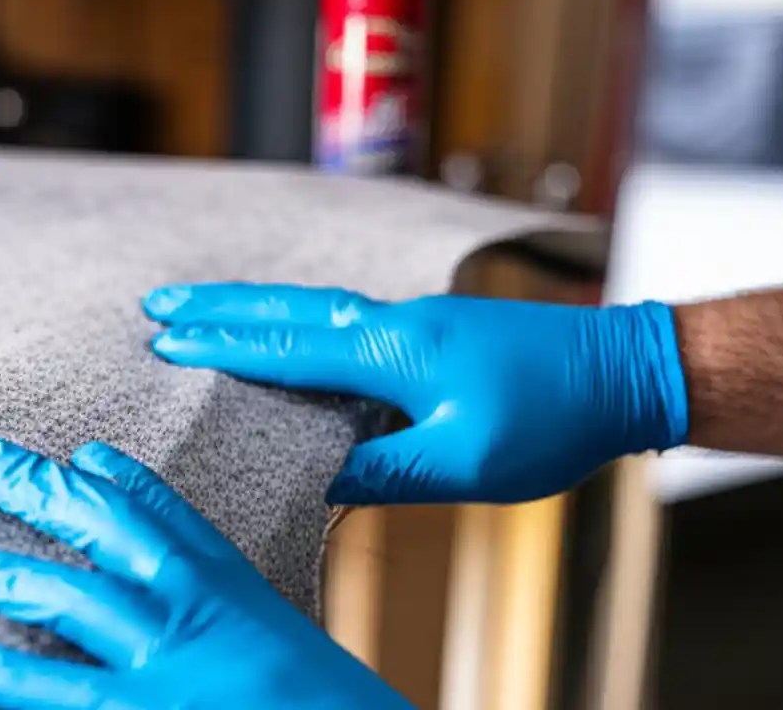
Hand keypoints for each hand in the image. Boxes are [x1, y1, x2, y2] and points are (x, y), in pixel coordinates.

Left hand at [0, 437, 414, 709]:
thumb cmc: (329, 708)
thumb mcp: (284, 649)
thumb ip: (235, 626)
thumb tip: (182, 616)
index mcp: (234, 592)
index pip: (172, 518)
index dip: (122, 480)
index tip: (85, 452)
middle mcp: (195, 612)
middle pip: (106, 532)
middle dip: (41, 491)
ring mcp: (164, 664)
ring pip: (67, 599)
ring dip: (2, 574)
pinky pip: (54, 692)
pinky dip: (0, 674)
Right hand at [143, 284, 688, 503]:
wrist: (624, 370)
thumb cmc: (551, 418)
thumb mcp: (462, 463)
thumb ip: (384, 470)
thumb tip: (317, 481)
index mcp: (391, 352)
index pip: (285, 350)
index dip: (221, 349)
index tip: (164, 344)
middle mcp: (392, 323)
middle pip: (286, 309)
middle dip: (218, 307)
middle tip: (158, 302)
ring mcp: (412, 320)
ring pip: (312, 307)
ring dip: (253, 306)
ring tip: (202, 308)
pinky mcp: (430, 328)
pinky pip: (343, 316)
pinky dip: (297, 317)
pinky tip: (290, 330)